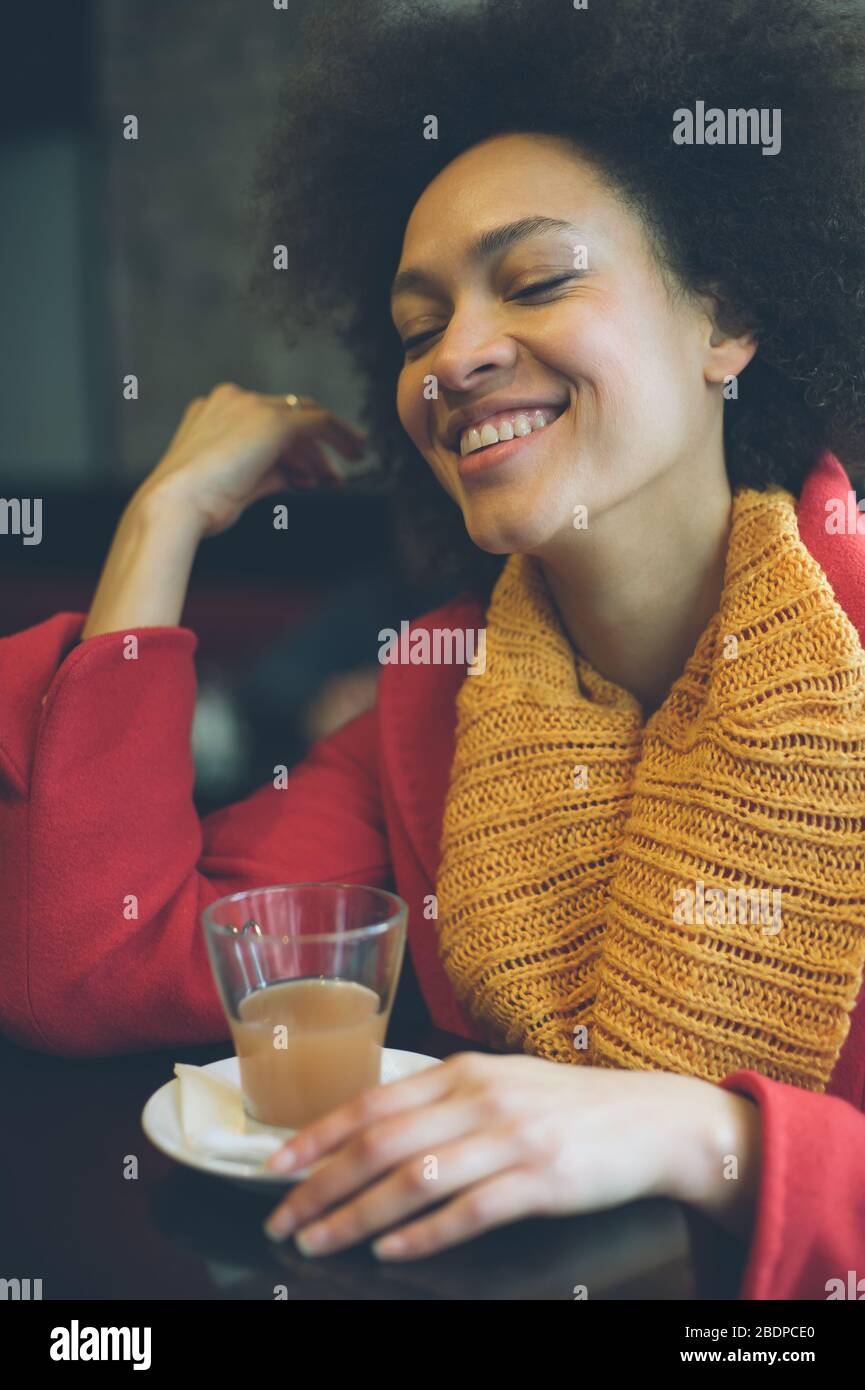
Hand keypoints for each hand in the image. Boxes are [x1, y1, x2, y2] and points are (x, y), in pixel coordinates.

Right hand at [135, 382, 366, 538]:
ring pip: (304, 417)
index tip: (309, 474)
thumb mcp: (234, 485)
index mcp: (211, 412)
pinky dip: (339, 435)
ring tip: (342, 475)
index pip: (262, 421)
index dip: (290, 448)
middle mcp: (230, 401)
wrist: (174, 505)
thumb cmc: (194, 506)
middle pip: (286, 417)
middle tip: (333, 474)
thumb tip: (295, 476)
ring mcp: (251, 407)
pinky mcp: (273, 420)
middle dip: (312, 448)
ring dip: (328, 447)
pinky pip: (318, 421)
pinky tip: (354, 451)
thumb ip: (265, 473)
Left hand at [261, 1052, 761, 1259]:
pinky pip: (469, 1212)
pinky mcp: (541, 1181)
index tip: (276, 1168)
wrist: (652, 1120)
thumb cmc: (567, 1106)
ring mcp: (511, 1139)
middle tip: (283, 1221)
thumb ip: (443, 1099)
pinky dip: (423, 1235)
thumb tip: (373, 1127)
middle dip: (322, 1186)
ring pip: (414, 1181)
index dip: (318, 1136)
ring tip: (320, 1243)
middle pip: (380, 1145)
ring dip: (357, 1217)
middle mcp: (480, 1099)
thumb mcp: (501, 1083)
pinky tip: (392, 1252)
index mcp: (463, 1072)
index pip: (372, 1103)